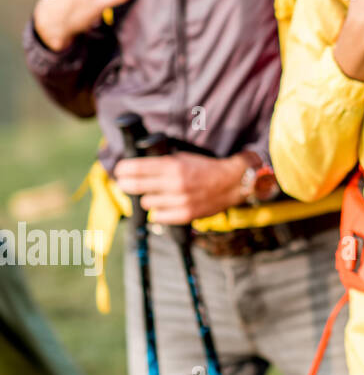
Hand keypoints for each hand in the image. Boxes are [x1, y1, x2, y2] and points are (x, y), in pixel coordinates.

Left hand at [114, 151, 252, 225]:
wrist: (232, 182)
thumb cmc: (206, 168)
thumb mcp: (184, 157)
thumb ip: (163, 162)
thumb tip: (136, 167)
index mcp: (173, 166)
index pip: (136, 168)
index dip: (123, 169)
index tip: (119, 170)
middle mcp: (174, 184)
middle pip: (135, 186)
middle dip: (126, 184)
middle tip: (125, 183)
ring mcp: (179, 201)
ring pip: (146, 203)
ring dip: (149, 198)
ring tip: (157, 194)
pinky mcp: (184, 215)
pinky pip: (158, 217)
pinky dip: (159, 212)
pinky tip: (165, 205)